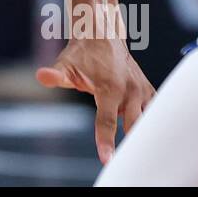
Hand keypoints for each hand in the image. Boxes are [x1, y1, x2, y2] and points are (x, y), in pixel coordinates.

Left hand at [37, 36, 154, 163]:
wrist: (103, 35)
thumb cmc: (81, 54)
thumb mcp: (65, 64)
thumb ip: (56, 75)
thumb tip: (41, 76)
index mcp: (109, 88)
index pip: (106, 121)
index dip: (105, 141)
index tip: (107, 159)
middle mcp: (129, 89)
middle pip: (134, 125)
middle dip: (131, 144)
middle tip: (125, 162)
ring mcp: (142, 89)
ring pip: (149, 119)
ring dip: (144, 134)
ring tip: (141, 153)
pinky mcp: (149, 89)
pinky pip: (156, 111)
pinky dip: (152, 123)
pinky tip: (148, 137)